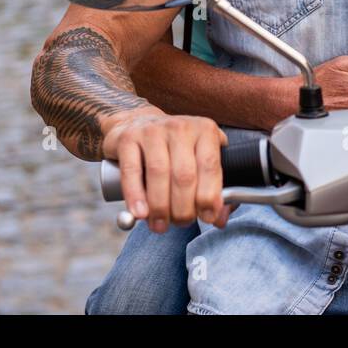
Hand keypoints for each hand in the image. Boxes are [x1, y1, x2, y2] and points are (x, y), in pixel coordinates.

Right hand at [101, 109, 229, 232]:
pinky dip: (136, 196)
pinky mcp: (128, 138)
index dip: (209, 197)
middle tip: (181, 222)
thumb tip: (219, 218)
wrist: (137, 123)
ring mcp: (153, 130)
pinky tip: (140, 213)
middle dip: (184, 208)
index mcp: (205, 130)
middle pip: (184, 175)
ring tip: (160, 224)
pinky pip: (132, 172)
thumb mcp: (198, 159)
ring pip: (159, 174)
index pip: (210, 166)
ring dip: (160, 207)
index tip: (207, 217)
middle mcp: (180, 127)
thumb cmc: (173, 149)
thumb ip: (213, 188)